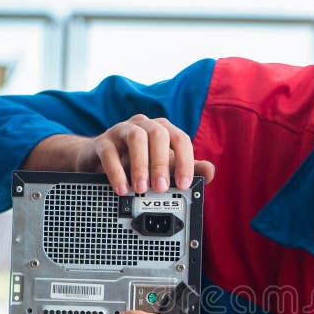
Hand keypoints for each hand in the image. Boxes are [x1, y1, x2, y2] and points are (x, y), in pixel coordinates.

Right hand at [75, 114, 214, 194]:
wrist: (102, 161)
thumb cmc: (139, 162)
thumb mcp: (166, 167)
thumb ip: (188, 169)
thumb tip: (211, 171)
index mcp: (164, 130)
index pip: (180, 139)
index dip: (185, 161)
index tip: (184, 184)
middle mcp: (145, 125)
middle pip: (158, 134)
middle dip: (161, 163)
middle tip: (161, 188)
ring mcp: (122, 130)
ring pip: (136, 138)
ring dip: (140, 165)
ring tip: (141, 188)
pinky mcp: (102, 142)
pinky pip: (109, 152)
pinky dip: (116, 171)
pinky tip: (122, 188)